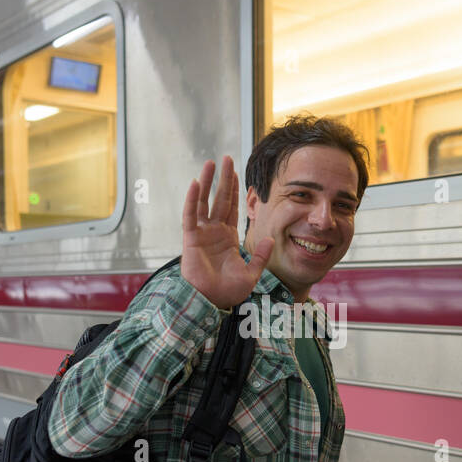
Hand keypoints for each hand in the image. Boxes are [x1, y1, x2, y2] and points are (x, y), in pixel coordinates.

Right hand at [180, 156, 273, 308]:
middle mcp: (214, 231)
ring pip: (204, 202)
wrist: (211, 302)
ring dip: (208, 182)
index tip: (236, 173)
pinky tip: (197, 183)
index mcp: (228, 237)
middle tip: (226, 159)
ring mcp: (202, 233)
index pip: (232, 208)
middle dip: (223, 179)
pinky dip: (193, 200)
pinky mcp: (191, 238)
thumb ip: (260, 256)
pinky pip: (191, 215)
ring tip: (211, 163)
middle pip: (219, 199)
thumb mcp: (251, 273)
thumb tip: (270, 239)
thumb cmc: (227, 292)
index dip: (234, 190)